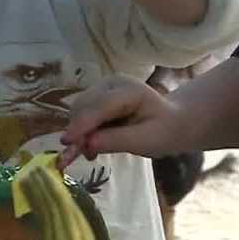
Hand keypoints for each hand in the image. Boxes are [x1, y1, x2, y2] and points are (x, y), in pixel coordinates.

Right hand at [61, 75, 184, 160]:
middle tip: (82, 156)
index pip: (99, 106)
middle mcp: (111, 83)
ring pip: (78, 110)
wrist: (172, 121)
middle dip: (78, 131)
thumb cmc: (164, 131)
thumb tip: (87, 144)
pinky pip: (80, 113)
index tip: (66, 143)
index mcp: (129, 90)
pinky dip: (81, 130)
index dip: (81, 124)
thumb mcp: (147, 141)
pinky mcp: (95, 96)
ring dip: (78, 132)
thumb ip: (117, 141)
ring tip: (91, 152)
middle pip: (83, 106)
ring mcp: (101, 88)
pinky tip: (90, 144)